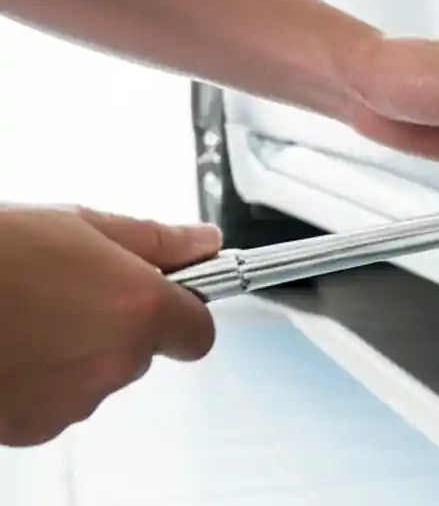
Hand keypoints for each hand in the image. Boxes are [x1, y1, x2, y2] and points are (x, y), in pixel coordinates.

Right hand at [0, 206, 217, 445]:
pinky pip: (54, 402)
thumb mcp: (79, 224)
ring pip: (96, 377)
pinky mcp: (33, 428)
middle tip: (69, 291)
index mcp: (140, 309)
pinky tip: (9, 344)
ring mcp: (73, 401)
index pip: (198, 331)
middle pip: (142, 352)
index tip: (163, 296)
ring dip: (74, 352)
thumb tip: (204, 243)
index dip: (182, 312)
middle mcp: (115, 362)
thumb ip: (155, 241)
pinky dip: (38, 380)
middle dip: (117, 325)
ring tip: (26, 313)